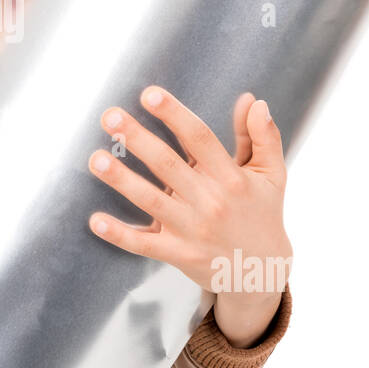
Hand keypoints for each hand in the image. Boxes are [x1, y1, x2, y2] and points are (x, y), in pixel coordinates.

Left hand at [86, 86, 292, 347]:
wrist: (262, 273)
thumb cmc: (263, 214)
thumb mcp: (272, 174)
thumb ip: (263, 136)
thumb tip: (254, 100)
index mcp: (232, 178)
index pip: (200, 139)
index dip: (174, 115)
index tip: (149, 94)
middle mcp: (211, 202)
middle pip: (168, 165)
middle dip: (138, 139)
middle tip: (110, 117)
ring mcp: (193, 230)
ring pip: (151, 201)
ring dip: (122, 180)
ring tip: (96, 159)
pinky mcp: (178, 254)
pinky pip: (144, 244)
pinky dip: (119, 234)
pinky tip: (95, 220)